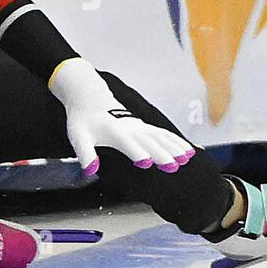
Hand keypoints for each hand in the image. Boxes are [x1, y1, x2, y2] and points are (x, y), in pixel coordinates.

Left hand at [48, 58, 193, 175]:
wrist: (89, 98)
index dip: (137, 152)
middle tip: (173, 166)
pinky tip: (188, 151)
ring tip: (187, 158)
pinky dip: (177, 141)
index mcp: (114, 132)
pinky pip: (164, 134)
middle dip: (162, 153)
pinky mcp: (144, 126)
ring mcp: (139, 126)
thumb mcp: (78, 138)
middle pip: (149, 141)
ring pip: (161, 136)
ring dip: (174, 146)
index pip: (128, 144)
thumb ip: (85, 154)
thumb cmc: (83, 120)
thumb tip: (89, 170)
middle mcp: (130, 128)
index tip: (147, 162)